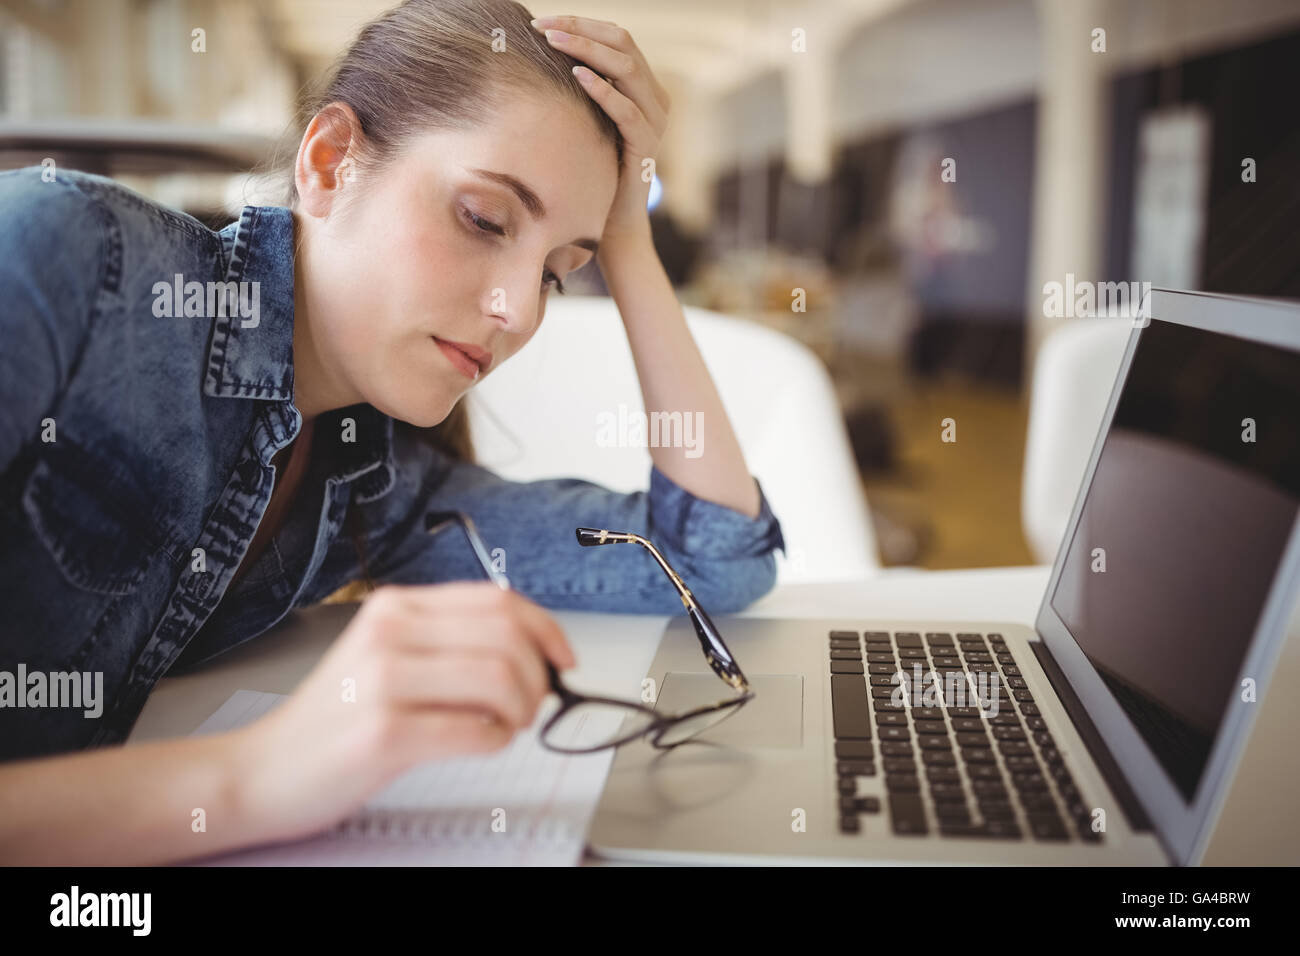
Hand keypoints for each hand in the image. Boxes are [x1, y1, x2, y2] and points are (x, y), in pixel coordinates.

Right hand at [232, 581, 575, 842]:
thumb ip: (451, 642)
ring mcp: (383, 681)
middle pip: (507, 637)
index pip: (498, 600)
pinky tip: (478, 744)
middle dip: (537, 677)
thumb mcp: (387, 655)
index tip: (563, 659)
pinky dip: (494, 742)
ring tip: (504, 727)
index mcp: (395, 607)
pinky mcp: (383, 733)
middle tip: (530, 705)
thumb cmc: (335, 719)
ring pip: (499, 680)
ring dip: (519, 712)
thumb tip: (535, 652)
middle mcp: (389, 633)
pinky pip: (476, 731)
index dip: (546, 629)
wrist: (262, 770)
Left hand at [532, 14, 669, 245]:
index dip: (581, 23)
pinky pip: (627, 111)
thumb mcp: (586, 120)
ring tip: (553, 42)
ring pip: (627, 70)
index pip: (617, 38)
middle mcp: (655, 98)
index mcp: (643, 87)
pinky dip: (602, 90)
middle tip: (542, 26)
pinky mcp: (647, 147)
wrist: (611, 221)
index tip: (542, 21)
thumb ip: (580, 88)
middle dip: (581, 29)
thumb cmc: (591, 169)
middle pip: (624, 44)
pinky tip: (576, 76)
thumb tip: (541, 53)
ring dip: (588, 51)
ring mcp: (656, 122)